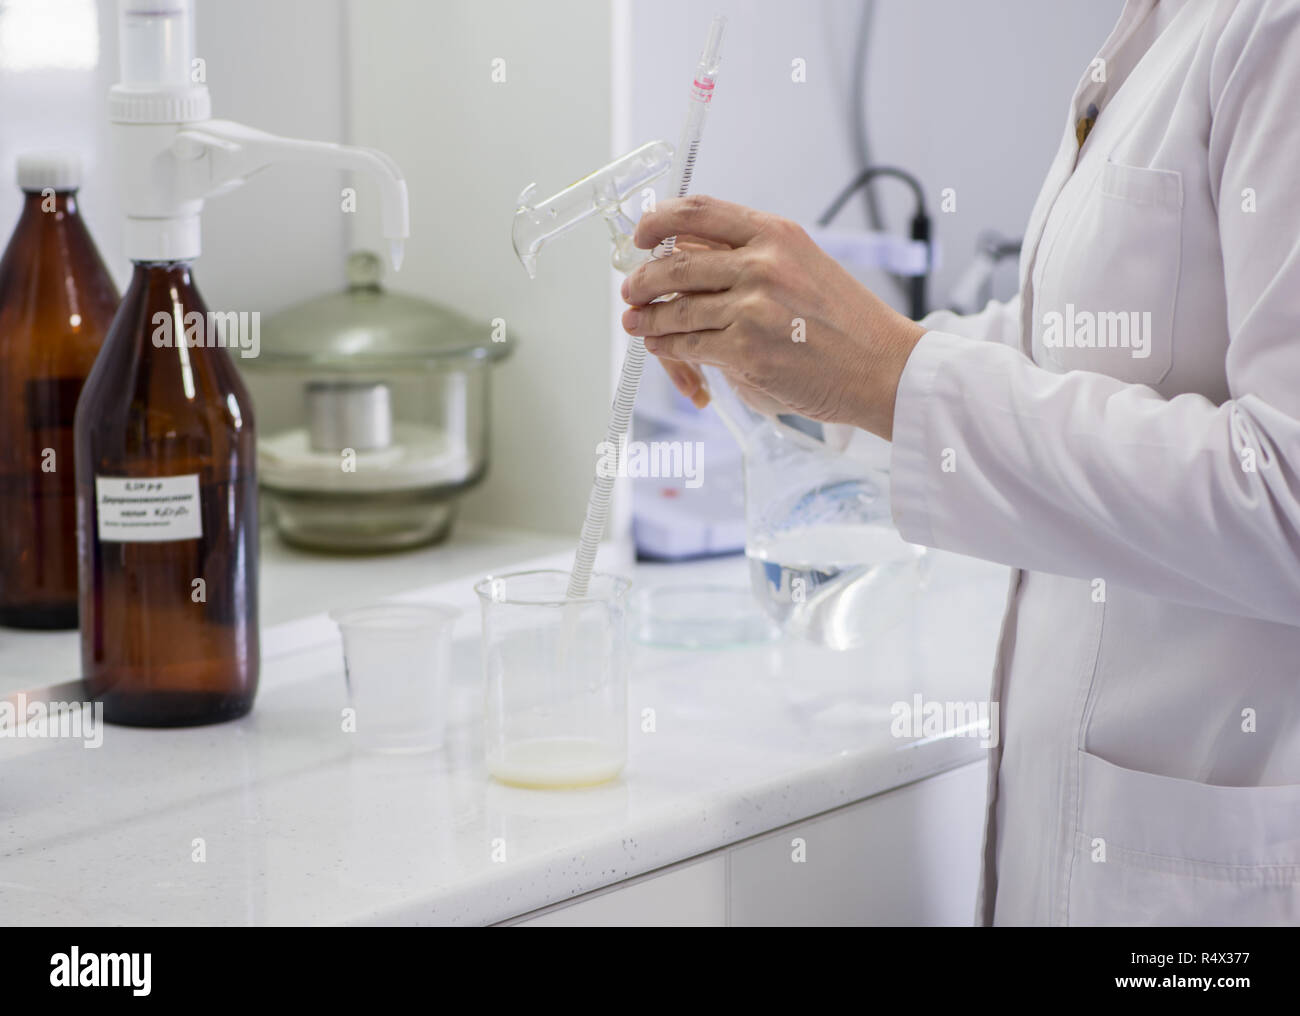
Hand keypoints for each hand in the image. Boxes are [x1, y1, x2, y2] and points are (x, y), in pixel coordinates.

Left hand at [621, 196, 925, 439]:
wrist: (882, 368)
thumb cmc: (847, 323)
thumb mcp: (805, 265)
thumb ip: (754, 257)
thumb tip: (690, 256)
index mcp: (775, 234)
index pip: (698, 211)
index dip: (658, 220)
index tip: (642, 235)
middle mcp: (762, 264)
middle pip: (676, 263)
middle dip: (643, 280)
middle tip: (632, 290)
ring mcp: (752, 307)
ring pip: (677, 309)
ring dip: (648, 320)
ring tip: (637, 323)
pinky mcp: (746, 350)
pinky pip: (689, 344)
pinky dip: (669, 347)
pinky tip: (662, 346)